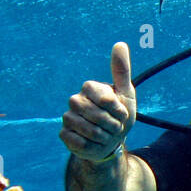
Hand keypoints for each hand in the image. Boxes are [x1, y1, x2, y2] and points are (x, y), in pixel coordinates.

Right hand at [60, 42, 137, 161]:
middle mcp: (75, 100)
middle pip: (98, 116)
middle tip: (114, 126)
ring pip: (90, 131)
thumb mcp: (126, 94)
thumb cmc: (119, 116)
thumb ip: (122, 70)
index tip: (122, 113)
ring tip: (106, 135)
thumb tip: (120, 44)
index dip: (119, 111)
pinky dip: (94, 147)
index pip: (107, 100)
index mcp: (89, 88)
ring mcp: (67, 118)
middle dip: (113, 126)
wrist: (111, 142)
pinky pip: (81, 143)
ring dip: (105, 137)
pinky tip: (94, 143)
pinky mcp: (64, 135)